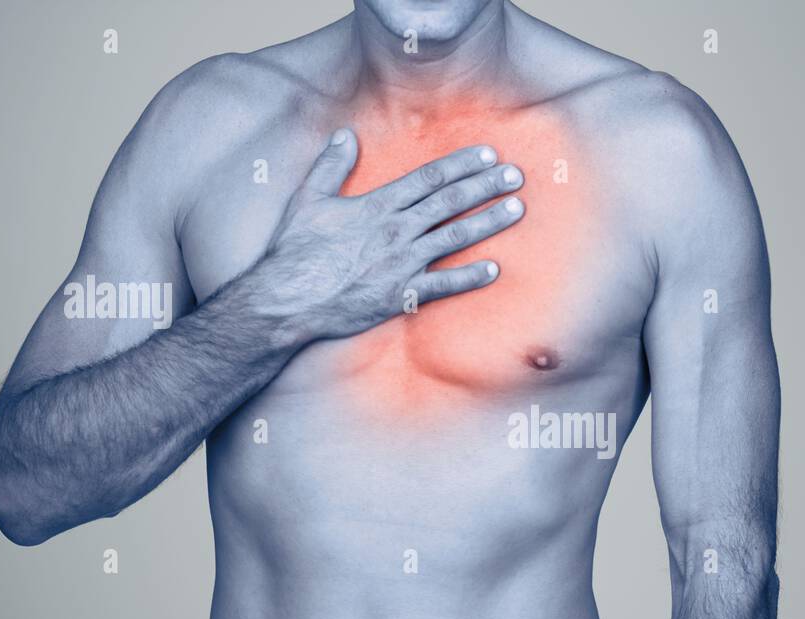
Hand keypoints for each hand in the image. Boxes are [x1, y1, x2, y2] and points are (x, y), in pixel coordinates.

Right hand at [261, 127, 524, 339]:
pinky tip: (495, 269)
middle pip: (450, 202)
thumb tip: (346, 135)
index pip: (429, 177)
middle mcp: (396, 230)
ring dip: (489, 222)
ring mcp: (402, 263)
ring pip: (455, 237)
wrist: (288, 298)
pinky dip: (470, 277)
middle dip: (486, 186)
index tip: (488, 154)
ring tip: (517, 209)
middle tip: (515, 175)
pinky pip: (444, 285)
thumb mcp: (308, 200)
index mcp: (377, 205)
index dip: (462, 164)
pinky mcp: (402, 295)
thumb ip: (331, 166)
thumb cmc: (295, 251)